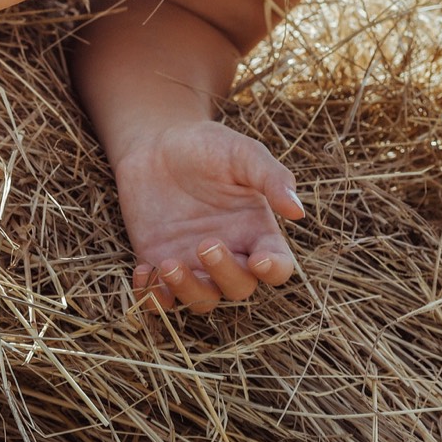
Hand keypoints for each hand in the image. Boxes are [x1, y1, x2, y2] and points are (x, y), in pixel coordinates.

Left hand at [110, 119, 307, 313]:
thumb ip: (272, 178)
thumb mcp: (243, 154)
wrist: (157, 142)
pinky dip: (152, 297)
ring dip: (187, 291)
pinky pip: (160, 298)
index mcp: (257, 230)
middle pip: (239, 288)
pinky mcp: (159, 263)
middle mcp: (230, 253)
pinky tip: (143, 271)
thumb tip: (297, 212)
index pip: (278, 265)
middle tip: (206, 243)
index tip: (258, 260)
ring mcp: (194, 262)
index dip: (273, 270)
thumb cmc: (208, 145)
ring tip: (168, 263)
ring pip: (201, 299)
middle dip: (224, 275)